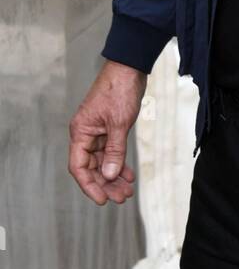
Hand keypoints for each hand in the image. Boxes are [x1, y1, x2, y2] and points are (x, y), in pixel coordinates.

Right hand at [68, 60, 144, 204]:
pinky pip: (111, 151)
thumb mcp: (119, 123)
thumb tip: (109, 175)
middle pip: (92, 167)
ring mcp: (98, 131)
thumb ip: (114, 151)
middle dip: (105, 184)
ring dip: (114, 176)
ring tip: (127, 190)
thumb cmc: (120, 90)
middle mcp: (86, 134)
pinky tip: (128, 174)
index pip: (79, 167)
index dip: (89, 186)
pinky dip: (119, 163)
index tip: (102, 200)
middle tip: (122, 197)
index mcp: (81, 132)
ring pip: (103, 162)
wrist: (130, 67)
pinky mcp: (109, 128)